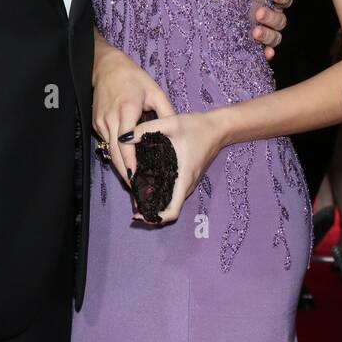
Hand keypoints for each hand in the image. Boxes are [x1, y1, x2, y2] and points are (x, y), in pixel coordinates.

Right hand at [92, 41, 175, 187]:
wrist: (106, 67)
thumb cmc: (133, 78)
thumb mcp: (154, 91)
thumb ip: (165, 111)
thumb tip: (175, 130)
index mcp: (126, 110)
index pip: (126, 143)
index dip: (131, 162)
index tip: (137, 178)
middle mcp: (110, 119)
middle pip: (115, 153)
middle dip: (125, 173)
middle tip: (137, 190)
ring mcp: (100, 122)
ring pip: (109, 151)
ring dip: (120, 167)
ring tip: (134, 183)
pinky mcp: (96, 123)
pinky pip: (106, 143)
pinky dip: (115, 155)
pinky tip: (126, 164)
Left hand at [125, 109, 224, 224]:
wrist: (217, 128)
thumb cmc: (197, 127)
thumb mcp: (172, 123)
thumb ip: (147, 129)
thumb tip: (123, 138)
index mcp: (184, 178)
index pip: (173, 211)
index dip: (156, 218)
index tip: (139, 215)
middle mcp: (186, 185)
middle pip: (169, 210)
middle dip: (151, 211)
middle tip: (133, 205)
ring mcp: (188, 183)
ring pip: (171, 202)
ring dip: (155, 203)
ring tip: (137, 195)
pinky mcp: (187, 178)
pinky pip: (173, 193)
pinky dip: (161, 195)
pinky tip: (148, 183)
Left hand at [251, 0, 292, 58]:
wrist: (204, 11)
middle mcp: (267, 15)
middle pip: (280, 19)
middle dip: (271, 16)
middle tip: (258, 13)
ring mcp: (262, 32)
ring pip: (276, 36)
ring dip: (268, 35)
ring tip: (255, 32)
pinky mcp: (254, 46)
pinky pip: (266, 51)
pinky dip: (268, 53)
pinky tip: (266, 54)